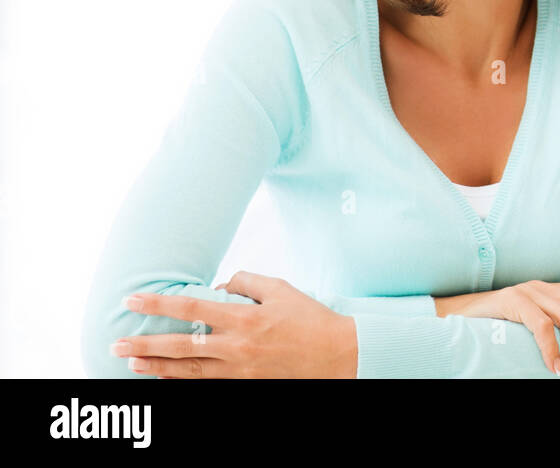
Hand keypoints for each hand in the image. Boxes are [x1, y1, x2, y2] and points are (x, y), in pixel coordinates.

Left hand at [111, 271, 357, 377]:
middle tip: (116, 343)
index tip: (133, 301)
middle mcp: (237, 345)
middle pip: (180, 346)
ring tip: (130, 363)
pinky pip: (206, 383)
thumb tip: (218, 287)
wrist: (337, 354)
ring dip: (155, 367)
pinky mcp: (245, 383)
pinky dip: (182, 382)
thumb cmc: (310, 317)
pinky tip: (164, 380)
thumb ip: (246, 282)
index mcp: (244, 317)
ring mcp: (239, 369)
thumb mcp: (281, 288)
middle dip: (144, 344)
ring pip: (188, 370)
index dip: (159, 304)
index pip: (191, 308)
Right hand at [437, 277, 559, 376]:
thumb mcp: (536, 321)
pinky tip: (557, 369)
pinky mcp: (512, 302)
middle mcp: (547, 286)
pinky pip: (539, 325)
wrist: (460, 315)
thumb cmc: (502, 324)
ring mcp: (530, 292)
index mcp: (557, 289)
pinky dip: (551, 349)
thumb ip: (559, 326)